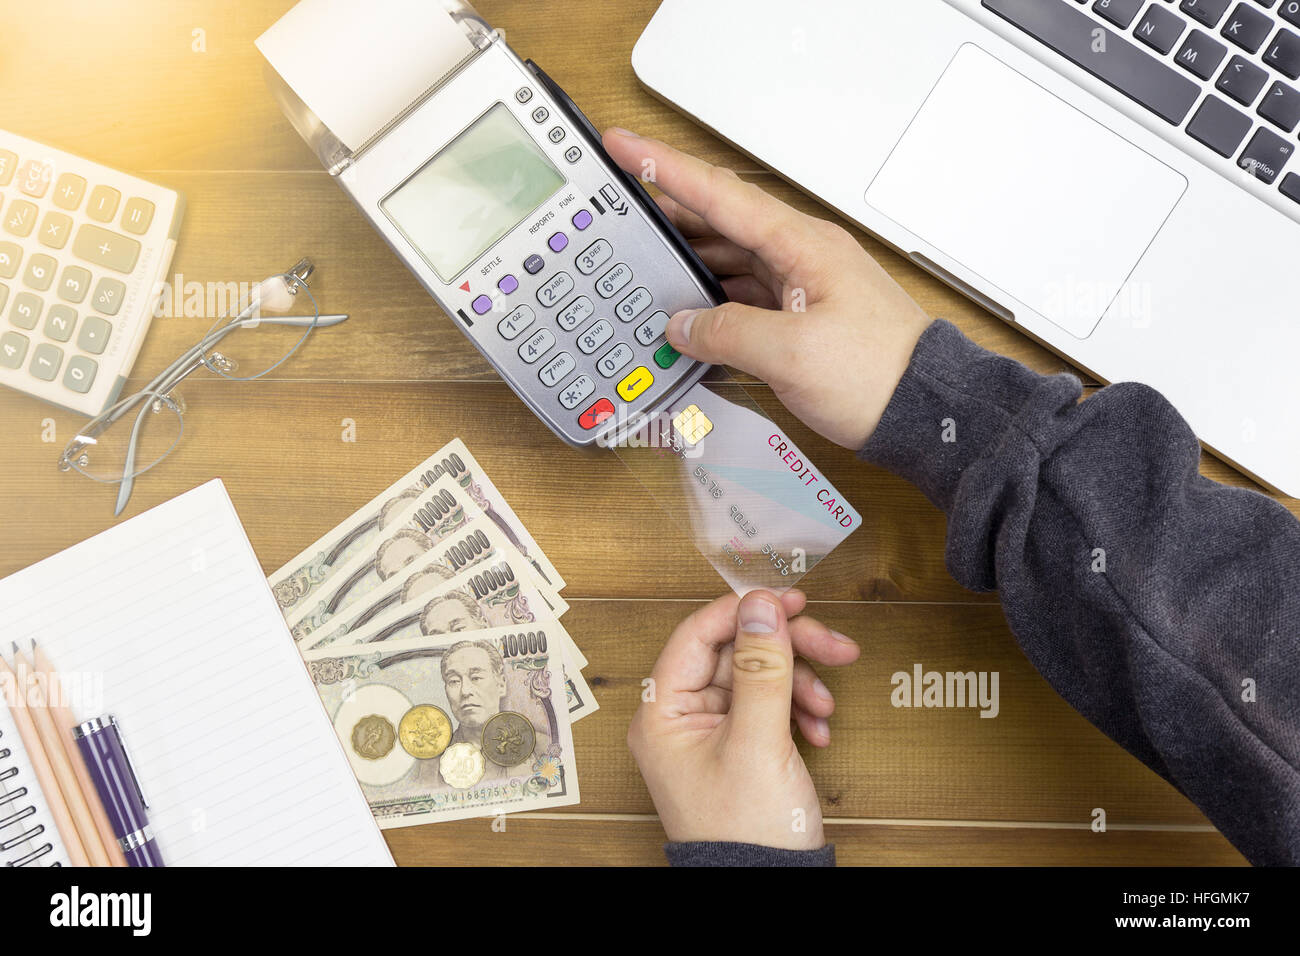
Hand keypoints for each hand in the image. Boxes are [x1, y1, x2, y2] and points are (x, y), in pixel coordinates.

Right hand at [603, 128, 931, 449]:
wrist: (924, 411)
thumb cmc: (879, 374)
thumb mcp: (791, 354)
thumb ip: (727, 333)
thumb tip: (683, 326)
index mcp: (802, 245)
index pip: (719, 193)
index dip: (664, 168)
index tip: (625, 146)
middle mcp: (802, 256)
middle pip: (721, 222)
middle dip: (669, 215)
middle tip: (622, 212)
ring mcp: (803, 286)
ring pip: (731, 260)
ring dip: (690, 265)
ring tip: (648, 269)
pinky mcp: (803, 317)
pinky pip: (746, 295)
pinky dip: (713, 301)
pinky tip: (692, 316)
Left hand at [628, 589, 859, 849]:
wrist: (767, 889)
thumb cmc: (747, 830)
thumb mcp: (758, 741)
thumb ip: (762, 668)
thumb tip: (760, 604)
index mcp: (662, 713)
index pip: (698, 635)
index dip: (745, 611)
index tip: (791, 600)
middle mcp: (681, 717)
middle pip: (736, 652)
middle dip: (788, 649)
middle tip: (835, 645)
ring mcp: (711, 732)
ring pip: (758, 675)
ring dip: (800, 682)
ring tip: (826, 706)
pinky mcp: (740, 745)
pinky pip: (769, 705)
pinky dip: (798, 709)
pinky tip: (819, 728)